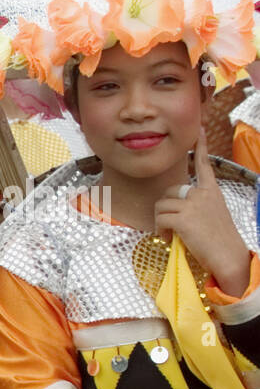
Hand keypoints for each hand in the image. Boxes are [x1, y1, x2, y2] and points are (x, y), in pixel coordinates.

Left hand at [155, 130, 252, 296]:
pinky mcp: (184, 217)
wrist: (228, 257)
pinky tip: (170, 239)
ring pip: (161, 206)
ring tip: (171, 235)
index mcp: (212, 192)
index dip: (201, 147)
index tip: (199, 130)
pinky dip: (159, 231)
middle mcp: (203, 194)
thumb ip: (197, 206)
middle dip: (164, 209)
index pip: (204, 165)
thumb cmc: (219, 242)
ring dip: (160, 222)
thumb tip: (176, 210)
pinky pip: (159, 219)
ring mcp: (194, 204)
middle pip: (169, 192)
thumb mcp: (212, 216)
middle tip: (170, 226)